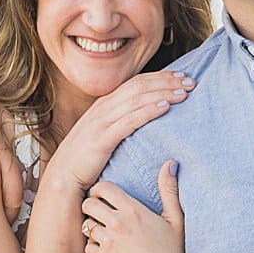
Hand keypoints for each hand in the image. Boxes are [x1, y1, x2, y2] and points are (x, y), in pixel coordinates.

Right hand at [47, 71, 195, 193]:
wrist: (63, 176)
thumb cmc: (87, 157)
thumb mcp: (104, 132)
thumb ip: (121, 120)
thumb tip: (145, 116)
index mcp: (106, 103)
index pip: (137, 81)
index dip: (161, 77)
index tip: (182, 76)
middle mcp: (104, 107)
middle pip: (140, 86)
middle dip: (168, 82)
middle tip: (191, 81)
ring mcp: (101, 121)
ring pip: (137, 100)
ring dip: (163, 94)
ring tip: (184, 93)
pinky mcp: (102, 138)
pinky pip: (129, 121)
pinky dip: (148, 112)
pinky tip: (164, 108)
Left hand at [82, 161, 188, 252]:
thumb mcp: (175, 220)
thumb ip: (169, 189)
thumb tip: (170, 163)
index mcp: (134, 210)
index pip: (103, 188)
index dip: (100, 191)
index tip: (105, 197)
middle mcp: (118, 224)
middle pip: (88, 204)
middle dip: (91, 207)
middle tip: (98, 213)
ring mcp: (108, 242)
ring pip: (85, 225)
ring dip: (91, 228)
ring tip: (103, 232)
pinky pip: (87, 246)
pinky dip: (93, 248)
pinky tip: (105, 250)